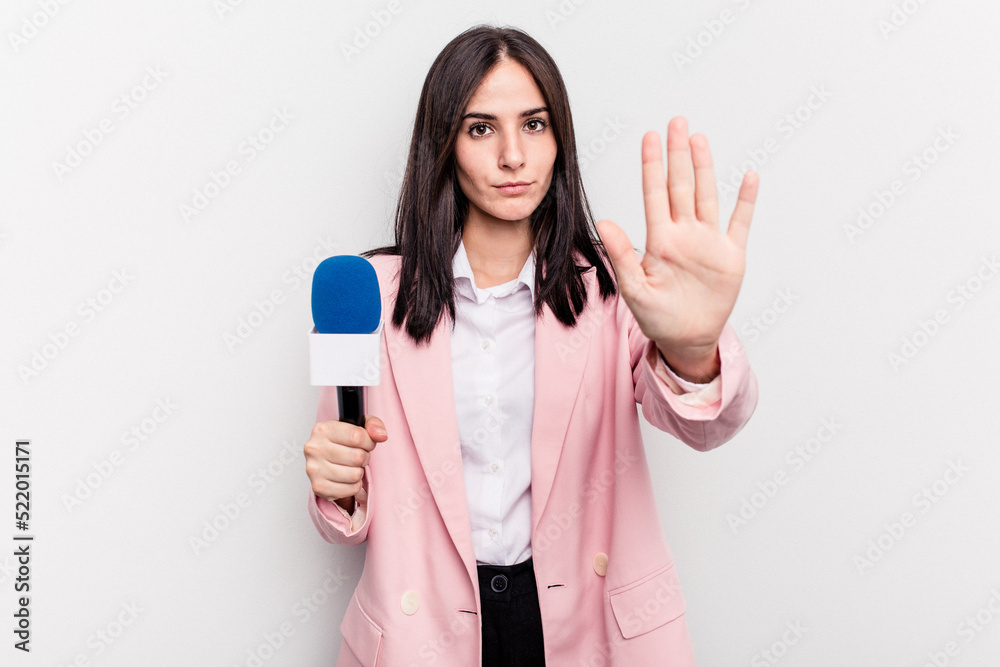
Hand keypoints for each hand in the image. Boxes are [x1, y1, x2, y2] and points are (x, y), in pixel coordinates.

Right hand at [304, 415, 387, 510]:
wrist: (323, 461)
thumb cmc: (341, 443)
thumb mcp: (358, 426)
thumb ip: (373, 425)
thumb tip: (381, 435)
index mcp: (323, 429)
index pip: (357, 436)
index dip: (368, 442)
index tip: (366, 443)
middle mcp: (315, 449)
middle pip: (357, 457)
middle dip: (364, 457)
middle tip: (357, 456)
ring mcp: (314, 469)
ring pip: (355, 475)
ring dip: (359, 472)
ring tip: (351, 466)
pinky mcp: (319, 487)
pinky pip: (350, 489)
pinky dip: (354, 485)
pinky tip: (346, 478)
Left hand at [596, 116, 758, 381]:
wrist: (686, 338)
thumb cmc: (656, 316)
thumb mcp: (634, 288)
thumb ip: (622, 255)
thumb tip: (604, 223)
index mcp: (660, 239)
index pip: (654, 194)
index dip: (652, 165)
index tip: (649, 136)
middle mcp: (684, 233)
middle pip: (681, 185)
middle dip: (678, 154)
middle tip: (676, 122)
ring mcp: (708, 241)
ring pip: (707, 195)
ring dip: (705, 167)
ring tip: (699, 139)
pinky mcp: (730, 255)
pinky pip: (740, 222)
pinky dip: (746, 201)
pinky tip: (749, 176)